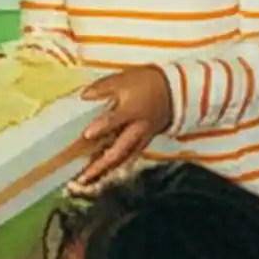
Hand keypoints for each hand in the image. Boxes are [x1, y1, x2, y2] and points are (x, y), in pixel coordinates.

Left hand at [75, 66, 173, 185]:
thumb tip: (83, 95)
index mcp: (131, 110)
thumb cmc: (146, 83)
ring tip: (89, 179)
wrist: (175, 91)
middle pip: (119, 150)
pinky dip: (117, 164)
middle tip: (84, 176)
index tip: (86, 135)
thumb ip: (103, 87)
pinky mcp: (145, 141)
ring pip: (124, 157)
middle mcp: (137, 128)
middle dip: (101, 164)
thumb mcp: (124, 79)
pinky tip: (104, 171)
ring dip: (107, 169)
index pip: (114, 121)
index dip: (101, 127)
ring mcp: (142, 137)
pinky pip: (130, 156)